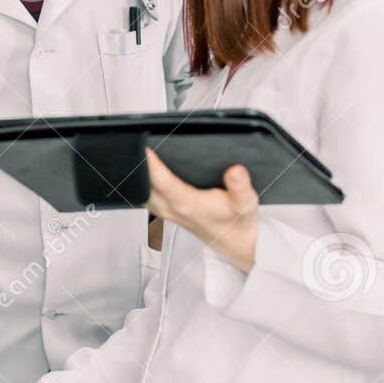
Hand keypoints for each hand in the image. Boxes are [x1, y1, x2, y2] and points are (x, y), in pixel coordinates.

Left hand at [146, 149, 258, 271]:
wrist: (235, 243)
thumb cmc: (237, 222)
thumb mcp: (246, 204)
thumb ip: (240, 187)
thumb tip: (235, 171)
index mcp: (188, 204)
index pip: (162, 181)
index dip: (151, 163)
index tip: (144, 144)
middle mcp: (172, 208)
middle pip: (144, 184)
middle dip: (139, 163)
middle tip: (137, 140)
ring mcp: (166, 211)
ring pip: (141, 190)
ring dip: (137, 172)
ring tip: (138, 150)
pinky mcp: (165, 211)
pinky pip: (145, 195)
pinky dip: (141, 182)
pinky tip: (143, 169)